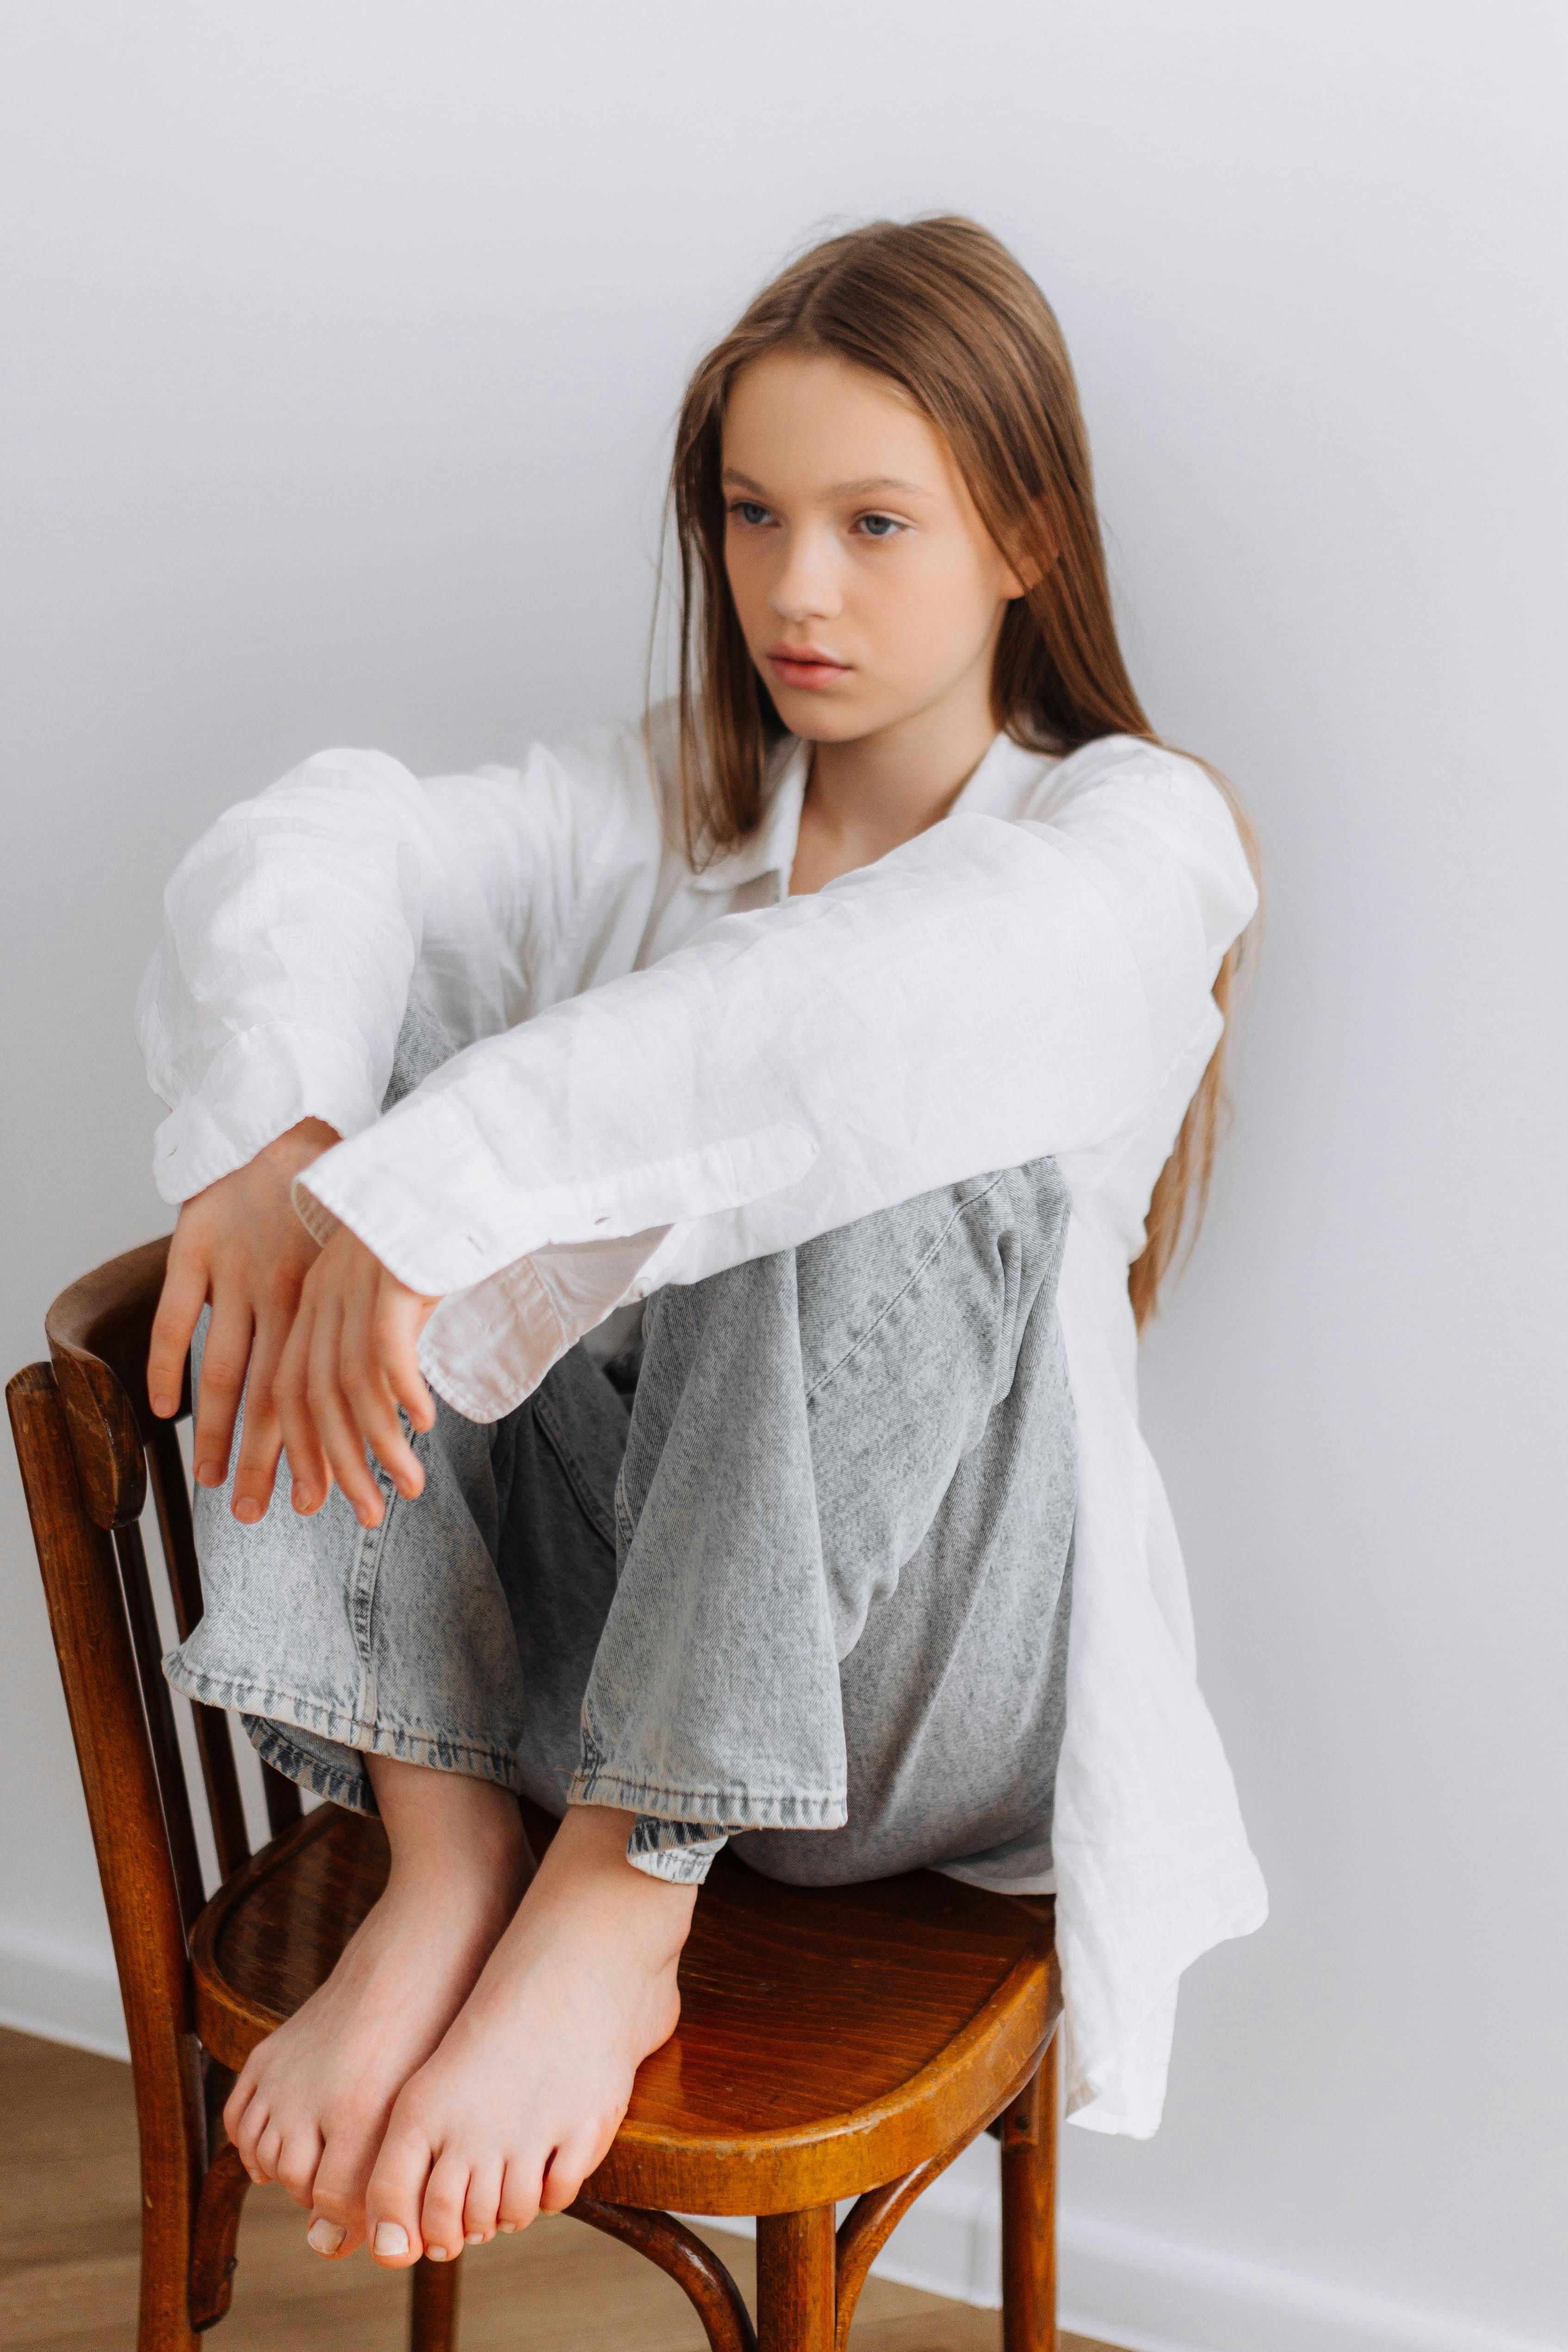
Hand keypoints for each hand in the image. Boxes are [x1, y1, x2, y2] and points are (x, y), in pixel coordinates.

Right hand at [148, 1119, 340, 1521]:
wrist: (289, 1118)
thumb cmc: (332, 1192)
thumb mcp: (363, 1255)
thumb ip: (365, 1313)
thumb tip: (398, 1380)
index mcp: (327, 1300)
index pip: (317, 1392)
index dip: (315, 1449)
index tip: (317, 1500)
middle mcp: (283, 1295)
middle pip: (270, 1395)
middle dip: (265, 1460)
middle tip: (258, 1517)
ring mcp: (236, 1273)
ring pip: (225, 1369)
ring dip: (217, 1431)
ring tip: (212, 1482)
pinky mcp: (195, 1246)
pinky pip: (178, 1317)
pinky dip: (168, 1364)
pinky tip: (165, 1411)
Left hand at [275, 1224, 438, 1527]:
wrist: (456, 1168)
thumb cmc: (431, 1236)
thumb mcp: (388, 1291)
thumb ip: (375, 1344)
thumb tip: (387, 1412)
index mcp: (313, 1301)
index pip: (290, 1391)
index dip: (299, 1452)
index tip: (311, 1502)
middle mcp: (323, 1296)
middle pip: (311, 1399)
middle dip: (335, 1467)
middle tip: (366, 1516)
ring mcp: (354, 1287)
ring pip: (350, 1386)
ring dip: (378, 1446)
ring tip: (408, 1488)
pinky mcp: (392, 1276)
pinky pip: (385, 1349)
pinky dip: (400, 1393)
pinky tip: (421, 1425)